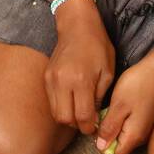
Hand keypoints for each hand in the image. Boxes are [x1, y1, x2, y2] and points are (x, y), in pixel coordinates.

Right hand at [44, 0, 114, 134]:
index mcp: (81, 80)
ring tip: (80, 111)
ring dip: (68, 117)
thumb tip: (94, 118)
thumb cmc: (97, 46)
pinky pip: (51, 101)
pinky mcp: (46, 77)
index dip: (89, 127)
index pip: (82, 116)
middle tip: (87, 121)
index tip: (95, 127)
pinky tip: (72, 101)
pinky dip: (61, 106)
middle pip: (65, 119)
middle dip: (77, 125)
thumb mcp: (107, 72)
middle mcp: (62, 82)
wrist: (77, 26)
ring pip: (55, 112)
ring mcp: (51, 79)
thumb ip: (99, 97)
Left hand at [96, 59, 153, 153]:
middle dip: (105, 136)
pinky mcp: (142, 119)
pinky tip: (116, 105)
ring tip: (109, 108)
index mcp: (133, 136)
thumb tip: (100, 147)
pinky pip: (126, 126)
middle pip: (117, 147)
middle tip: (100, 115)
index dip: (101, 148)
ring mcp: (142, 127)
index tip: (95, 131)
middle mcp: (139, 136)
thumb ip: (109, 128)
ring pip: (121, 136)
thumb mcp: (119, 106)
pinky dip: (118, 119)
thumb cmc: (138, 85)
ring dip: (111, 126)